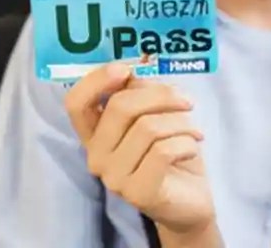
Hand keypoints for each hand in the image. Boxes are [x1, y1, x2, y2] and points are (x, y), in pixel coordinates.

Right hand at [65, 63, 215, 235]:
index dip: (97, 79)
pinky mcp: (138, 192)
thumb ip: (138, 93)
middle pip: (120, 107)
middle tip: (186, 101)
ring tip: (194, 129)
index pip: (76, 102)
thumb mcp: (154, 116)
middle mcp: (97, 156)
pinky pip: (163, 151)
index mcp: (95, 134)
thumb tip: (133, 71)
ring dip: (181, 122)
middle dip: (160, 95)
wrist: (190, 201)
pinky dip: (186, 142)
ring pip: (148, 128)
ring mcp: (114, 178)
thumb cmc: (171, 153)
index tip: (127, 69)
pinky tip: (193, 147)